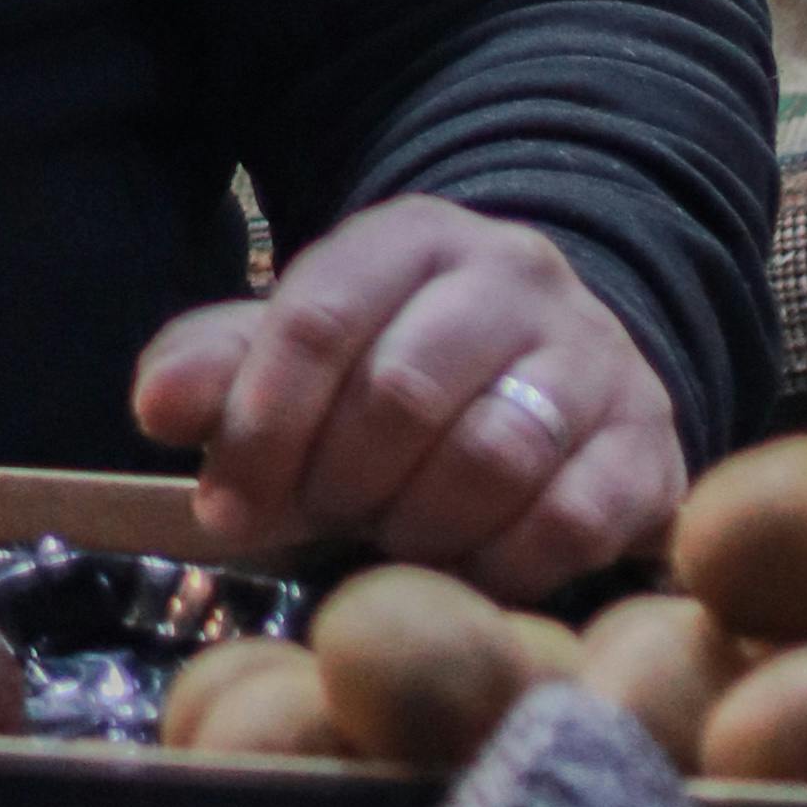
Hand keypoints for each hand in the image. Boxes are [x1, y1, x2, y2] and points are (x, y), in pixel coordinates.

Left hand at [130, 196, 681, 603]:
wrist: (557, 361)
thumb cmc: (400, 363)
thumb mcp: (304, 345)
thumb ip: (223, 367)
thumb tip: (156, 407)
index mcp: (410, 237)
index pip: (316, 320)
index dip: (260, 427)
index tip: (226, 510)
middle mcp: (513, 276)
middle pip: (402, 393)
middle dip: (339, 482)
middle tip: (320, 522)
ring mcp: (595, 356)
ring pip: (494, 456)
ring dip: (418, 527)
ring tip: (392, 539)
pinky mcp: (650, 442)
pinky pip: (573, 520)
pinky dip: (504, 565)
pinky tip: (468, 568)